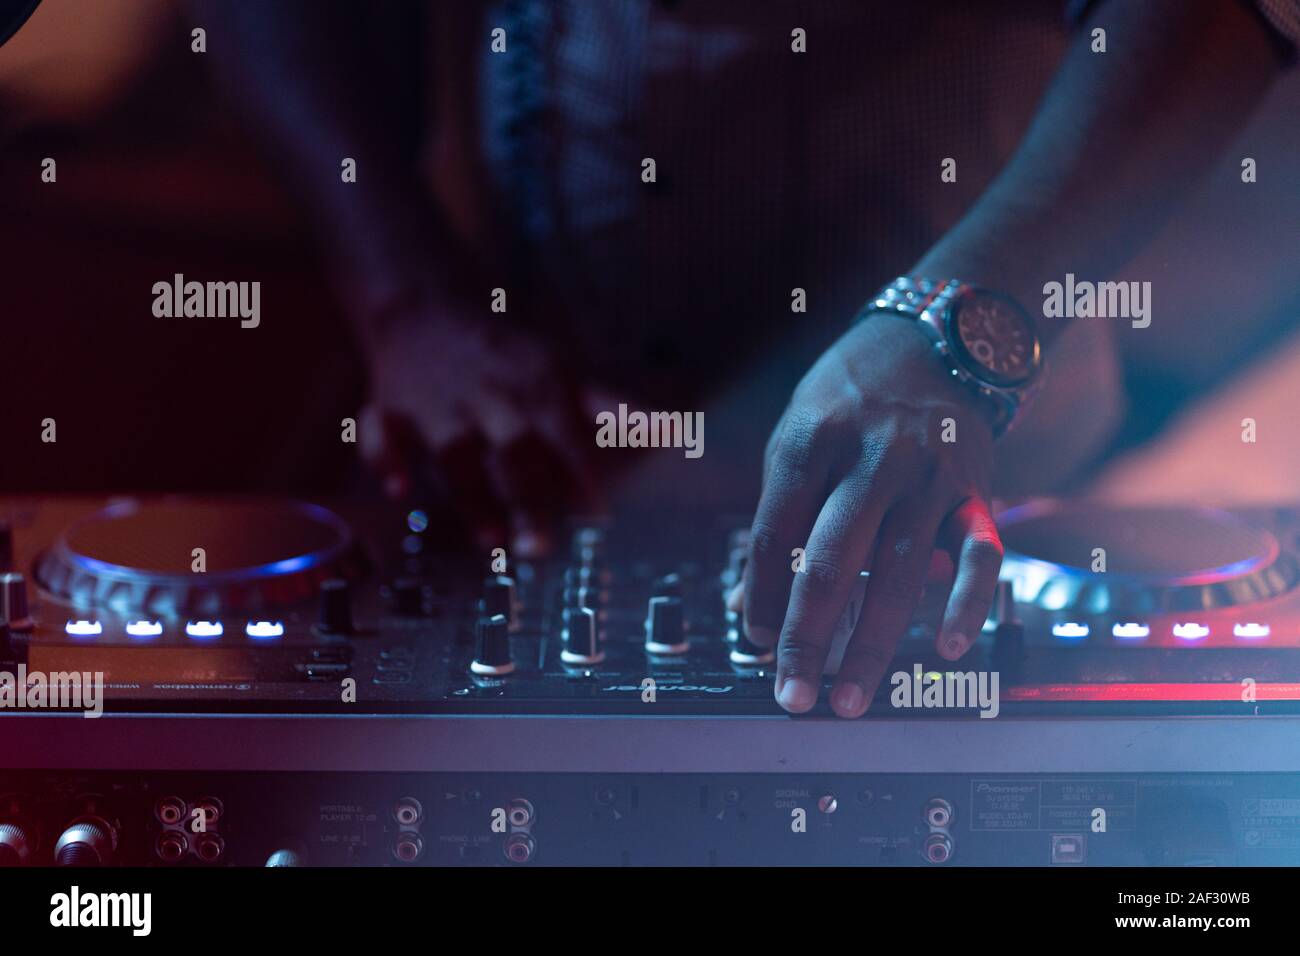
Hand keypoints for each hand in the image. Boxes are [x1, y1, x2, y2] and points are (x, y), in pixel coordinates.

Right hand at [358, 300, 598, 557]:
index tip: (599, 517)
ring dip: (470, 494)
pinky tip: (398, 489)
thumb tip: (678, 429)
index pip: (565, 437)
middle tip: (540, 547)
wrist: (425, 306)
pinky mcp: (391, 410)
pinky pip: (380, 434)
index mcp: (536, 390)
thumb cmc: (505, 353)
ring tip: (490, 540)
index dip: (582, 475)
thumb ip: (614, 409)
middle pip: (512, 449)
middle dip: (526, 495)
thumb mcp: (564, 372)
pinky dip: (386, 459)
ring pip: (453, 450)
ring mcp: (438, 406)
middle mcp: (489, 400)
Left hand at [741, 315, 1003, 716]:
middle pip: (830, 560)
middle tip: (792, 693)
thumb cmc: (852, 394)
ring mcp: (929, 475)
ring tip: (850, 697)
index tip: (756, 639)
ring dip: (871, 644)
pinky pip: (978, 554)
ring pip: (897, 571)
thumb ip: (778, 513)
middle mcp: (872, 456)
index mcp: (814, 438)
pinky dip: (966, 603)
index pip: (776, 532)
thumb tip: (750, 602)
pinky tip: (947, 648)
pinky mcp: (975, 490)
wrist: (939, 336)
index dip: (761, 594)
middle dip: (806, 636)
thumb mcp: (798, 432)